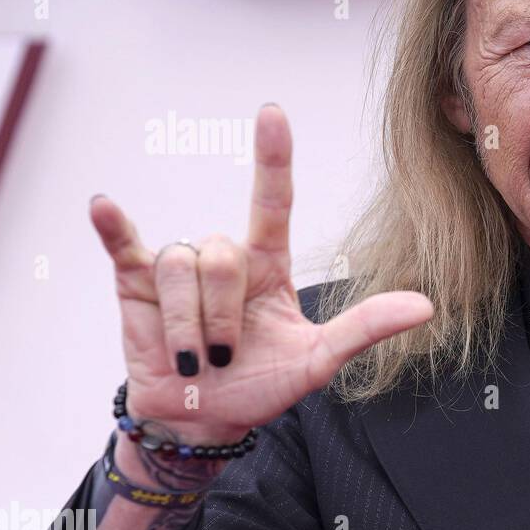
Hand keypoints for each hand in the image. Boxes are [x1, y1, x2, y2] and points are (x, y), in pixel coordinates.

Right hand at [90, 104, 432, 440]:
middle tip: (223, 355)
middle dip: (222, 315)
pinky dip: (113, 227)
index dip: (272, 157)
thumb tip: (426, 305)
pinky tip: (103, 206)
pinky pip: (125, 247)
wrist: (205, 416)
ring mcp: (180, 268)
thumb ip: (366, 328)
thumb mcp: (319, 359)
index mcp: (269, 265)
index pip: (272, 200)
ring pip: (181, 266)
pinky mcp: (136, 283)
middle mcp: (226, 258)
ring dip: (188, 322)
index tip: (272, 113)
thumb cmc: (264, 383)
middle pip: (222, 255)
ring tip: (193, 355)